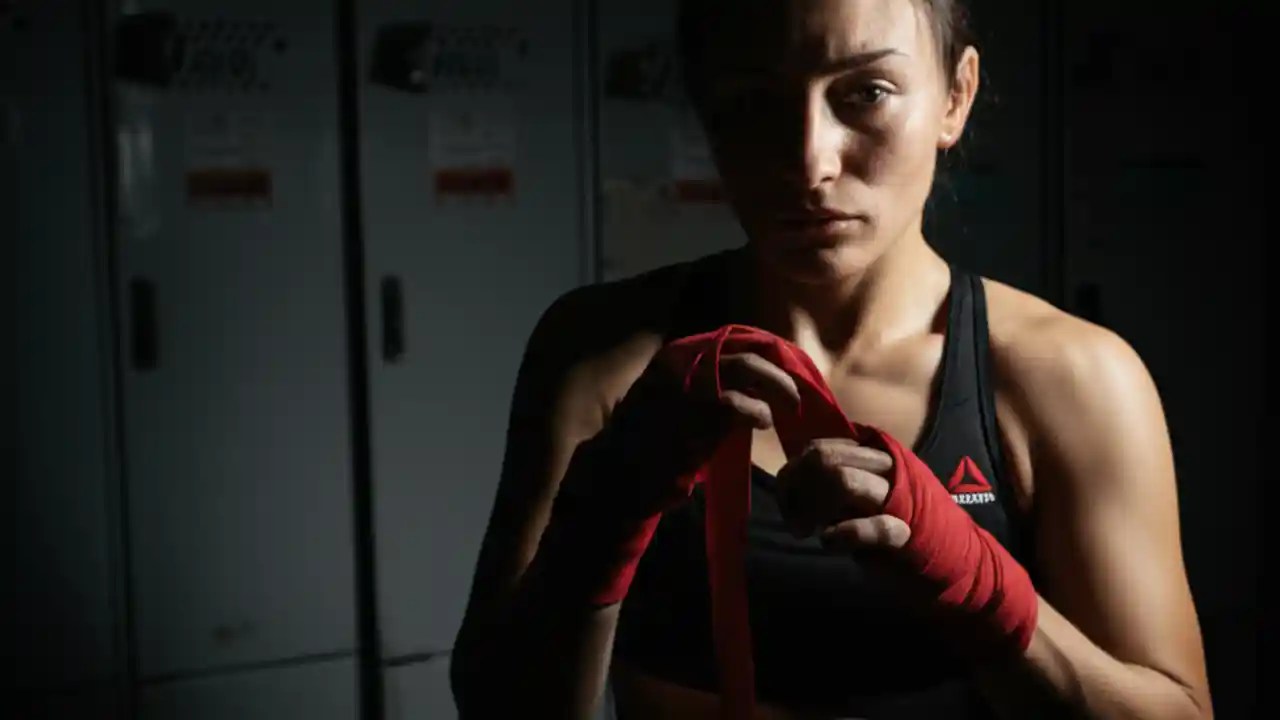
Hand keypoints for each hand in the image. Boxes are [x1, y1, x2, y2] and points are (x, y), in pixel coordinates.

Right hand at [540, 342, 800, 605]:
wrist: (612, 479)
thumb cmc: (645, 451)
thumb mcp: (674, 409)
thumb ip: (706, 393)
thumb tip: (751, 388)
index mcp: (674, 358)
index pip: (728, 341)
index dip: (761, 355)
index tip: (780, 371)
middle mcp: (678, 362)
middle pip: (741, 351)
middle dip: (775, 370)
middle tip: (794, 393)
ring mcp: (682, 383)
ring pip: (743, 366)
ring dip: (774, 384)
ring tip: (789, 404)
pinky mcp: (689, 412)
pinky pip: (735, 401)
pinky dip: (756, 409)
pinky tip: (763, 420)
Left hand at [775, 438, 911, 552]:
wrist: (950, 559)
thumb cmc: (894, 527)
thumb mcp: (856, 498)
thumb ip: (827, 484)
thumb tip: (790, 483)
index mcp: (871, 457)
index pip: (817, 448)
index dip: (793, 474)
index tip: (789, 505)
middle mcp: (885, 469)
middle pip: (824, 458)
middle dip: (798, 488)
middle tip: (796, 521)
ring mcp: (897, 497)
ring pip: (843, 480)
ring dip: (814, 507)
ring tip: (809, 531)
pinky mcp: (907, 532)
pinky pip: (872, 525)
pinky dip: (844, 534)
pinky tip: (831, 541)